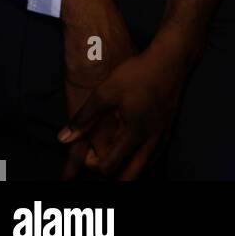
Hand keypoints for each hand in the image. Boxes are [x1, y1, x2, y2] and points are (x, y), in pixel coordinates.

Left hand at [59, 28, 193, 180]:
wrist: (171, 58)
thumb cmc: (138, 73)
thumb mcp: (105, 91)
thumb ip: (84, 117)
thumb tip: (63, 138)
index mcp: (133, 134)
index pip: (110, 168)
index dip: (94, 166)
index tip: (89, 153)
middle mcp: (150, 141)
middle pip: (130, 177)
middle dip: (113, 177)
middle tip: (101, 164)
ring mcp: (162, 136)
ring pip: (146, 168)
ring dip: (129, 170)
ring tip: (116, 158)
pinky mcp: (169, 128)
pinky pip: (155, 156)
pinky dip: (142, 160)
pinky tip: (134, 148)